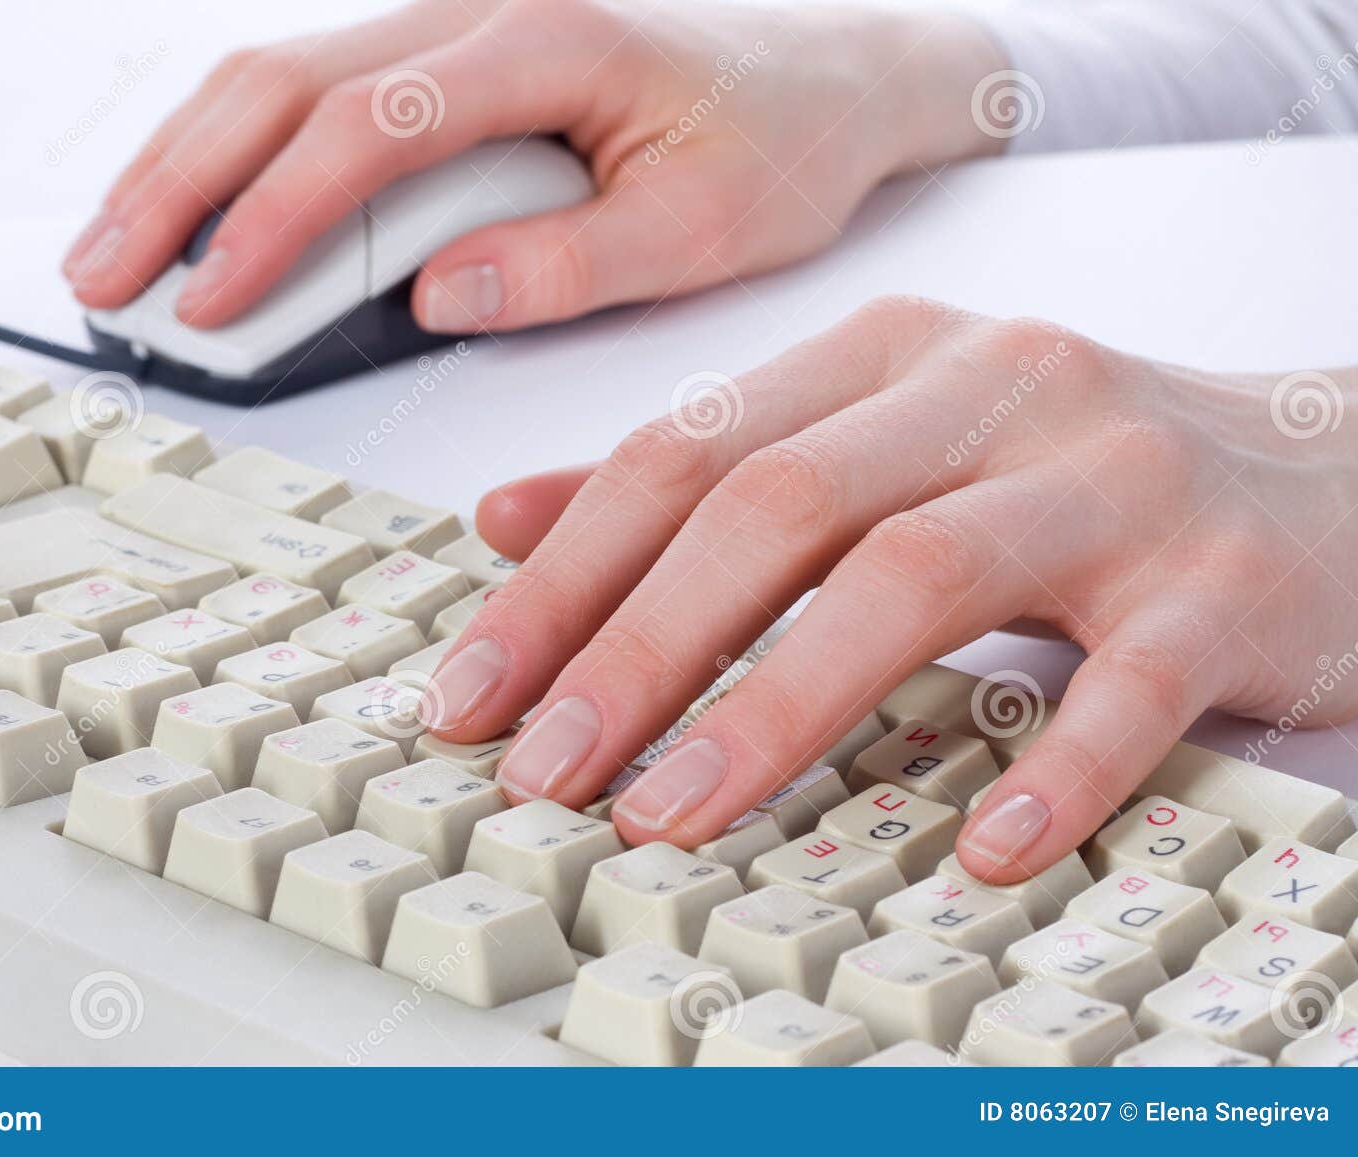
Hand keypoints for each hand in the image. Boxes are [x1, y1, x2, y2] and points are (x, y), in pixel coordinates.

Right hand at [63, 0, 1003, 331]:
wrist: (833, 76)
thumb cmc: (780, 144)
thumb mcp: (703, 226)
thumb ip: (573, 263)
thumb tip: (440, 292)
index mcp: (546, 41)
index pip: (369, 127)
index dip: (276, 218)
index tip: (212, 302)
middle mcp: (482, 9)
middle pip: (283, 78)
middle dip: (175, 181)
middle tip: (103, 278)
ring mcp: (455, 22)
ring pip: (280, 73)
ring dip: (184, 159)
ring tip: (115, 249)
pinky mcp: (448, 56)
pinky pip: (316, 89)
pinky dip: (239, 151)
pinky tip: (198, 207)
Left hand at [423, 295, 1357, 881]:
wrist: (1319, 476)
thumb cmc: (1068, 473)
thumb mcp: (875, 439)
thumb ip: (700, 476)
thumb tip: (507, 517)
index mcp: (886, 355)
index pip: (684, 453)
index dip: (562, 578)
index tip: (474, 692)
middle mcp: (991, 388)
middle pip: (776, 507)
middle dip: (635, 649)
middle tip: (545, 772)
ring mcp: (1112, 478)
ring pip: (918, 575)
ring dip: (777, 708)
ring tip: (676, 817)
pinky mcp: (1219, 583)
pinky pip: (1126, 682)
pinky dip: (1047, 768)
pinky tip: (974, 849)